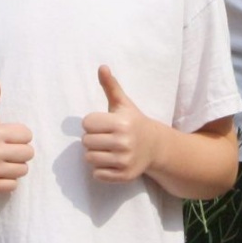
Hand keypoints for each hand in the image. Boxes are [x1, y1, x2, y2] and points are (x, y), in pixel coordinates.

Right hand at [0, 79, 33, 192]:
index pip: (27, 135)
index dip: (21, 135)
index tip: (11, 136)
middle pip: (28, 154)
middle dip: (22, 151)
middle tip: (10, 150)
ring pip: (23, 170)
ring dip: (18, 166)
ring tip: (6, 161)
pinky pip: (12, 186)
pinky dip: (10, 181)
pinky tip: (0, 173)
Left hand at [82, 66, 159, 181]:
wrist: (155, 146)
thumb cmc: (133, 121)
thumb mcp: (123, 103)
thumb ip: (110, 85)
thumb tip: (102, 67)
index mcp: (121, 123)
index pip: (87, 123)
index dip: (93, 122)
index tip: (104, 123)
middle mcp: (123, 142)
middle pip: (86, 141)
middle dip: (93, 138)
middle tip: (105, 137)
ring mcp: (124, 160)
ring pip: (89, 158)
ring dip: (95, 153)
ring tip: (107, 148)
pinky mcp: (124, 175)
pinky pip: (97, 174)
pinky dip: (100, 169)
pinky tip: (111, 160)